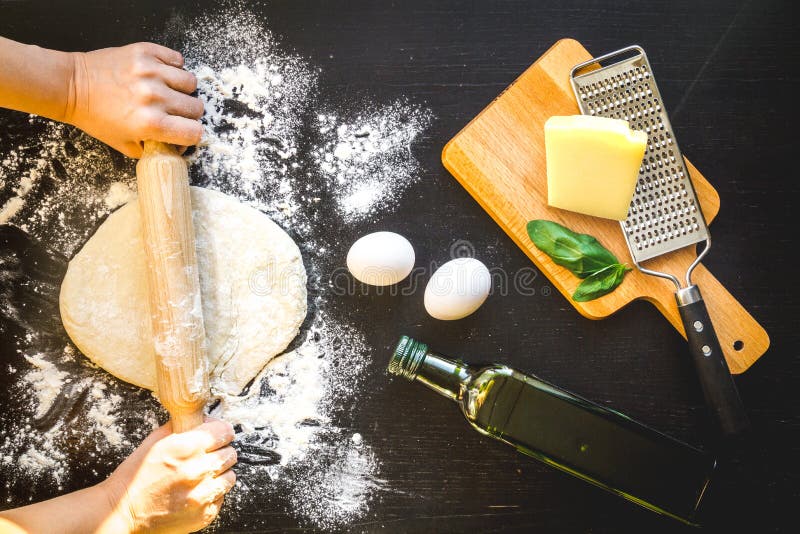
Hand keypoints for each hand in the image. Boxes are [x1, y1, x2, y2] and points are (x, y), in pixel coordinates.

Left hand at [65, 42, 203, 157]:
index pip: (195, 132)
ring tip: (167, 90)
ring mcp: (151, 72)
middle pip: (196, 107)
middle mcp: (154, 98)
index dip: (191, 134)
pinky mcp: (145, 52)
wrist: (71, 86)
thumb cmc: (95, 117)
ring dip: (182, 89)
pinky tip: (161, 74)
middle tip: (172, 111)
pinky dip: (173, 67)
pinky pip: (177, 59)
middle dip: (187, 113)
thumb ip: (153, 148)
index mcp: (151, 124)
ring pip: (191, 82)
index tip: (183, 130)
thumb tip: (174, 145)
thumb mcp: (124, 145)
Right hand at [99, 418, 236, 533]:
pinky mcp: (204, 514)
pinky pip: (221, 497)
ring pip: (230, 476)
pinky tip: (196, 491)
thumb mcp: (154, 442)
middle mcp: (198, 470)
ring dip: (220, 474)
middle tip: (209, 455)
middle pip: (230, 454)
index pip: (224, 431)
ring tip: (203, 475)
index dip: (222, 431)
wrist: (122, 512)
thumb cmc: (135, 476)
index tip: (219, 434)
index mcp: (186, 447)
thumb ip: (180, 428)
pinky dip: (213, 493)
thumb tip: (202, 420)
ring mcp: (202, 494)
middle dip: (221, 452)